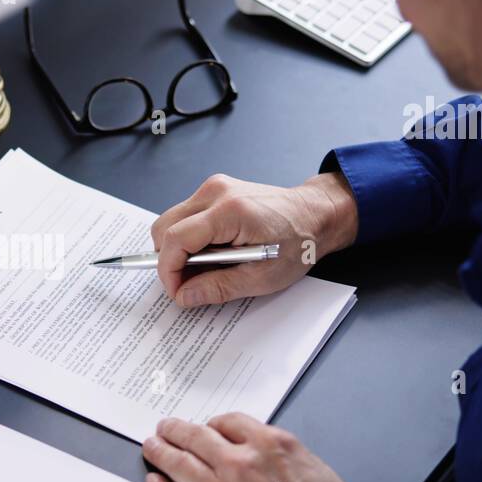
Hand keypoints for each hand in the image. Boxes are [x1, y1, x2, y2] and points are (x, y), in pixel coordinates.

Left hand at [143, 413, 405, 481]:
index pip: (229, 422)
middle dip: (177, 431)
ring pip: (181, 465)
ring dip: (161, 453)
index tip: (205, 426)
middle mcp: (243, 464)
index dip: (212, 423)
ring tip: (151, 448)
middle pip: (197, 438)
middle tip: (166, 428)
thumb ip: (283, 458)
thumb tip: (267, 459)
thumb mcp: (317, 470)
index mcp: (272, 445)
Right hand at [150, 171, 357, 307]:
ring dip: (180, 248)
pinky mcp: (215, 189)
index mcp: (229, 212)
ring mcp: (214, 187)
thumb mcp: (261, 277)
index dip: (168, 270)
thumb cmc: (298, 243)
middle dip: (170, 260)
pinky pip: (185, 215)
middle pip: (165, 227)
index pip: (175, 239)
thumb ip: (217, 287)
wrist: (317, 215)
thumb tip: (184, 295)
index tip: (176, 290)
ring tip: (205, 266)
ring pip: (171, 221)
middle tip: (189, 282)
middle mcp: (216, 192)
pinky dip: (190, 237)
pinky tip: (212, 250)